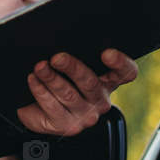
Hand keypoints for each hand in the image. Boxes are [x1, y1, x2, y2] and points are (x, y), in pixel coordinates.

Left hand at [16, 48, 138, 136]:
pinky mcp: (66, 125)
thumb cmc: (58, 78)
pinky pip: (52, 106)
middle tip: (56, 57)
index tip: (106, 52)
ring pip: (68, 94)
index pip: (126, 72)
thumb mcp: (71, 64)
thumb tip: (63, 33)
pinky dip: (41, 90)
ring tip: (39, 67)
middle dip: (72, 67)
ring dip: (51, 78)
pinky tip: (33, 79)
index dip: (120, 63)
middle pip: (91, 82)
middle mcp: (100, 99)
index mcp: (108, 80)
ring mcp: (85, 115)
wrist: (38, 109)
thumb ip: (75, 49)